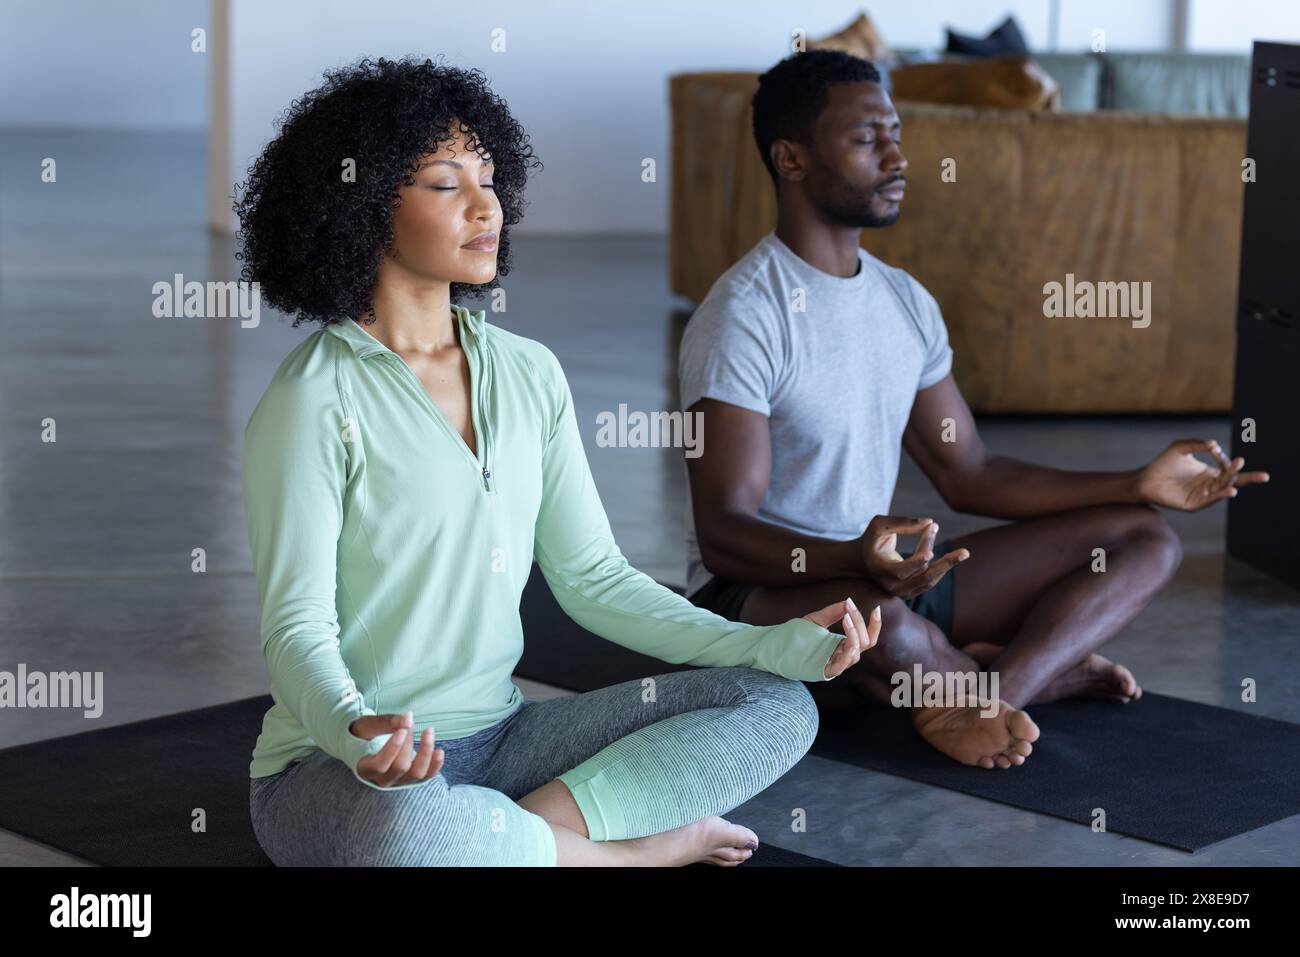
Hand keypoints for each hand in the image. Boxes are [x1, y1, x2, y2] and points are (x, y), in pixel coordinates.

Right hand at [350, 711, 443, 787]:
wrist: (367, 744)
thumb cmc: (365, 734)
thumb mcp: (369, 725)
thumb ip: (386, 722)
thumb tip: (407, 719)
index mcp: (365, 769)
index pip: (379, 765)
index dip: (393, 748)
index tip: (403, 730)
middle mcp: (382, 780)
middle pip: (400, 767)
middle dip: (408, 743)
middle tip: (409, 724)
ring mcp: (399, 781)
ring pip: (416, 774)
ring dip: (425, 752)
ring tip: (429, 731)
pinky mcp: (413, 779)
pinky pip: (427, 776)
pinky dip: (435, 764)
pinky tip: (439, 750)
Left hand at [803, 597, 880, 678]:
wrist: (777, 648)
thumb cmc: (797, 637)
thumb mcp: (816, 620)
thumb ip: (831, 612)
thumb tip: (847, 601)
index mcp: (844, 644)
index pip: (867, 637)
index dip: (875, 625)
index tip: (876, 608)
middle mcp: (843, 655)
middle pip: (865, 642)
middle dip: (860, 623)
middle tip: (850, 607)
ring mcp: (836, 664)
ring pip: (856, 653)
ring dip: (854, 634)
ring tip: (846, 618)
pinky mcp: (826, 671)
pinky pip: (843, 664)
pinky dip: (847, 650)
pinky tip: (845, 637)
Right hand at [859, 515, 969, 599]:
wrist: (862, 560)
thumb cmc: (872, 538)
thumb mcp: (880, 524)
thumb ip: (903, 523)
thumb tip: (930, 522)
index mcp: (878, 568)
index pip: (900, 571)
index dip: (915, 563)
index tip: (930, 552)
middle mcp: (888, 585)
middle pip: (922, 577)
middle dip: (944, 564)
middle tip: (964, 553)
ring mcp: (899, 592)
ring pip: (929, 579)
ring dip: (945, 563)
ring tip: (962, 552)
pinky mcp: (909, 593)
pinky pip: (930, 581)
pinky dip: (941, 567)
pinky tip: (953, 557)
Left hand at [1136, 439, 1268, 511]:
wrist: (1145, 479)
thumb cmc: (1163, 463)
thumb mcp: (1181, 448)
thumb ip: (1197, 445)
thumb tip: (1215, 445)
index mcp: (1210, 473)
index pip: (1230, 470)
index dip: (1234, 464)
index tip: (1232, 457)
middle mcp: (1209, 485)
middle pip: (1233, 482)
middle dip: (1248, 479)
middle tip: (1263, 476)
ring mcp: (1203, 495)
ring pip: (1222, 491)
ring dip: (1231, 486)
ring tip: (1236, 482)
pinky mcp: (1194, 504)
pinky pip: (1210, 500)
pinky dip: (1220, 496)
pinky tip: (1230, 491)